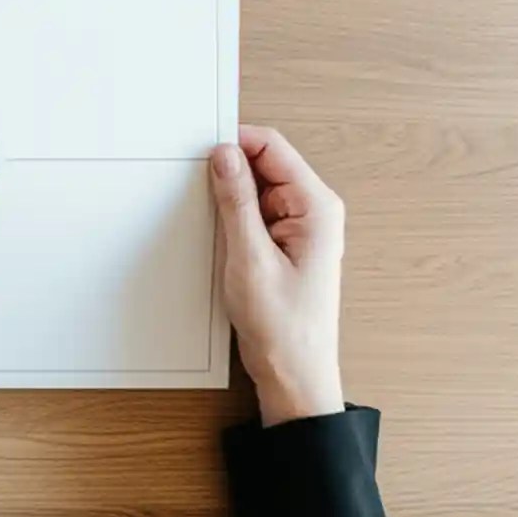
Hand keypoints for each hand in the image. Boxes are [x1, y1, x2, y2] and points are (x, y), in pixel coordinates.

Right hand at [210, 125, 345, 426]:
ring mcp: (302, 227)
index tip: (200, 153)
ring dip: (232, 201)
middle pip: (265, 164)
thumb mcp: (249, 258)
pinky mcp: (287, 243)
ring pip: (257, 189)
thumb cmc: (284, 327)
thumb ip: (236, 201)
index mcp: (316, 207)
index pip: (272, 147)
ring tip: (221, 234)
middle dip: (230, 173)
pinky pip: (257, 213)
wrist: (295, 373)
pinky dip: (235, 220)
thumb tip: (224, 155)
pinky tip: (226, 245)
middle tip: (203, 198)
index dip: (234, 143)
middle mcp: (315, 211)